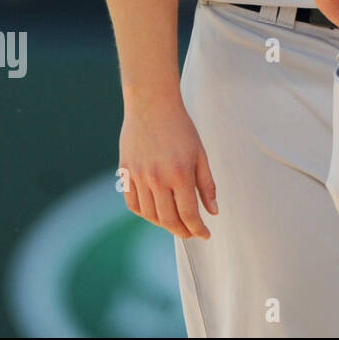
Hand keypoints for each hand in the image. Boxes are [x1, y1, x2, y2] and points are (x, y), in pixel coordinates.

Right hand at [119, 92, 216, 239]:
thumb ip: (207, 184)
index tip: (205, 234)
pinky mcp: (126, 173)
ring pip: (149, 215)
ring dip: (164, 224)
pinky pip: (133, 204)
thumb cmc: (181, 128)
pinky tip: (156, 212)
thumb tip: (213, 211)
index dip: (198, 229)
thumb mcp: (200, 153)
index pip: (189, 213)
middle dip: (183, 231)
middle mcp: (157, 178)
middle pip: (168, 219)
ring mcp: (138, 177)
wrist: (152, 105)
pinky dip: (144, 214)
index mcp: (180, 173)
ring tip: (176, 223)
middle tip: (192, 233)